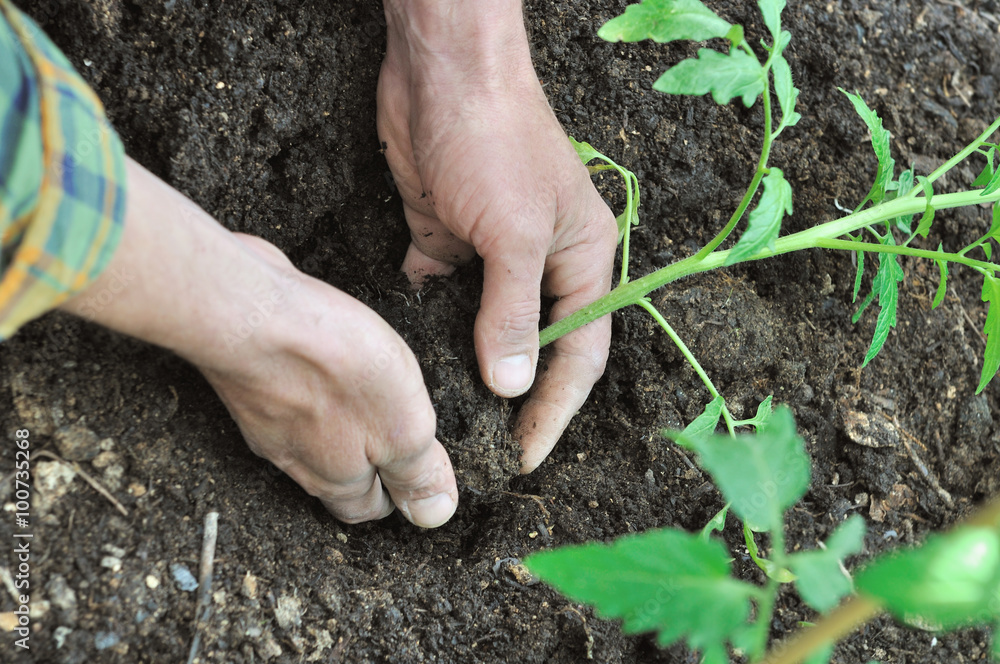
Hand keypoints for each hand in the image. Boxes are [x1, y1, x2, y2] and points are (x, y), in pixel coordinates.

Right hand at [63, 158, 457, 526]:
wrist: (249, 313)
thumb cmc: (333, 366)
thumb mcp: (403, 425)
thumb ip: (416, 471)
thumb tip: (434, 515)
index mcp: (338, 477)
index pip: (368, 509)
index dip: (396, 495)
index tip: (414, 476)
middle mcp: (295, 460)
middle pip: (334, 479)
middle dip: (363, 469)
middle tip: (390, 443)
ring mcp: (264, 421)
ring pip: (304, 442)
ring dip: (332, 431)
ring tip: (358, 407)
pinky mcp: (247, 381)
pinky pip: (282, 403)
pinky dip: (304, 396)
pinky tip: (316, 370)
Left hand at [378, 0, 617, 470]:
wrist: (441, 71)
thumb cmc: (496, 140)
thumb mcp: (513, 233)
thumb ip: (513, 313)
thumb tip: (512, 387)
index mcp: (584, 260)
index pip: (580, 354)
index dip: (556, 410)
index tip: (525, 457)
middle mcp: (544, 264)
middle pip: (537, 348)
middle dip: (517, 400)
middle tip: (487, 453)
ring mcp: (493, 255)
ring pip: (486, 330)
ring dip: (471, 370)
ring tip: (447, 423)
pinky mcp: (446, 242)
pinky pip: (442, 300)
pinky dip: (428, 328)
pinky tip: (409, 361)